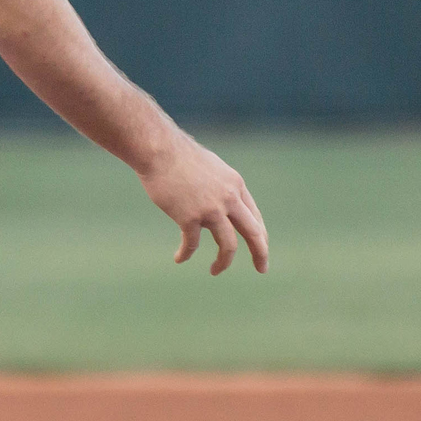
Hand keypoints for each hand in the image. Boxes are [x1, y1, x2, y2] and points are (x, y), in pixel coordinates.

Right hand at [137, 135, 268, 274]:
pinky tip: (179, 258)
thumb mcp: (211, 167)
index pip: (255, 217)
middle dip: (260, 254)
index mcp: (235, 185)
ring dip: (223, 262)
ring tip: (216, 271)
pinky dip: (185, 253)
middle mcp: (228, 198)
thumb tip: (221, 205)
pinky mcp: (189, 217)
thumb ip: (221, 186)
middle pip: (253, 233)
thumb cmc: (178, 156)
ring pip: (228, 245)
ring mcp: (211, 209)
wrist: (158, 149)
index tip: (261, 250)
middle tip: (262, 269)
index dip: (260, 237)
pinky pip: (192, 244)